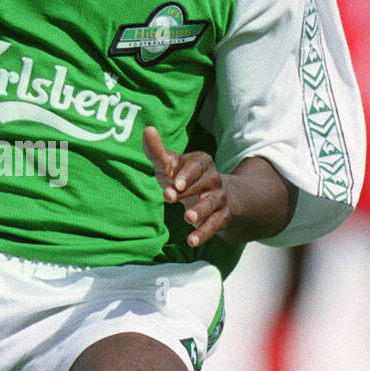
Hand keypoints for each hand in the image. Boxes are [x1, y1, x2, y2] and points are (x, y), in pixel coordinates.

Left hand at [143, 126, 231, 247]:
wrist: (210, 196)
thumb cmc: (183, 178)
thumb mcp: (170, 165)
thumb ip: (157, 151)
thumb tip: (147, 130)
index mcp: (202, 163)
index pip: (198, 165)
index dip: (187, 174)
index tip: (175, 183)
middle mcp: (214, 179)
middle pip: (206, 183)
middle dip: (188, 191)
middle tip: (170, 197)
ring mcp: (219, 198)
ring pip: (213, 204)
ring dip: (201, 211)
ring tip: (187, 217)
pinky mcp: (222, 217)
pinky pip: (215, 225)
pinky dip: (204, 232)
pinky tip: (192, 241)